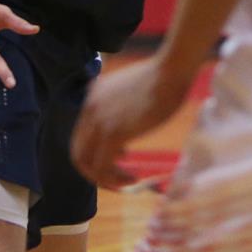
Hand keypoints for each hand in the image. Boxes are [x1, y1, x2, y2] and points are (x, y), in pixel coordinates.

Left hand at [70, 55, 192, 189]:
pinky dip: (114, 178)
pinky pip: (103, 166)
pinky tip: (133, 178)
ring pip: (87, 163)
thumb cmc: (166, 76)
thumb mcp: (134, 89)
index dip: (99, 150)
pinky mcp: (112, 133)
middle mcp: (89, 110)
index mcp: (93, 97)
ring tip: (128, 181)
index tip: (123, 156)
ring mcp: (98, 121)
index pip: (84, 134)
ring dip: (106, 178)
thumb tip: (131, 123)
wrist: (172, 69)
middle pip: (79, 152)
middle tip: (118, 178)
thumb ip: (123, 104)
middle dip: (96, 170)